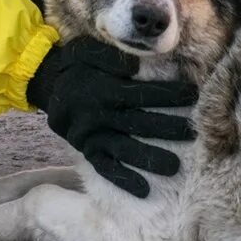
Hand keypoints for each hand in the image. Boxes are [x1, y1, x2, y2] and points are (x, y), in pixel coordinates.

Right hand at [26, 37, 196, 196]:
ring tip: (174, 167)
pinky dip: (123, 179)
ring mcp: (92, 135)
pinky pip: (105, 167)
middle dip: (168, 128)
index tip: (193, 94)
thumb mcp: (86, 50)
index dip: (169, 94)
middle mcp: (99, 115)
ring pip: (125, 149)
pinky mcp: (86, 150)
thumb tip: (137, 63)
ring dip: (150, 159)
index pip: (142, 93)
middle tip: (193, 133)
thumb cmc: (76, 64)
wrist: (46, 86)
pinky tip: (143, 189)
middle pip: (139, 124)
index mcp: (103, 89)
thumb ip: (110, 56)